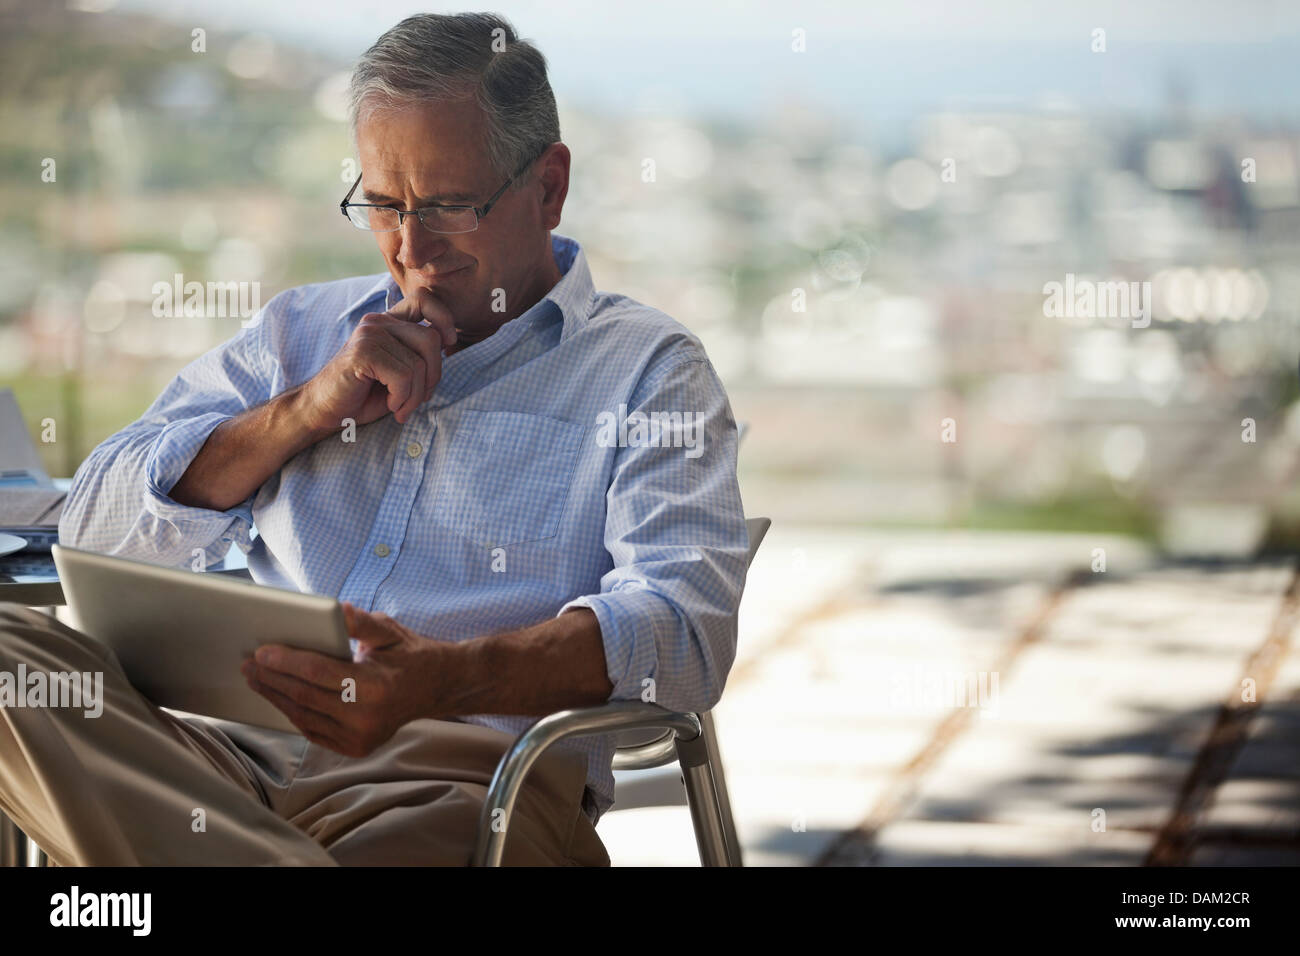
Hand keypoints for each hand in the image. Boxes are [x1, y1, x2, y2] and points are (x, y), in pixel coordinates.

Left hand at [241, 601, 442, 756]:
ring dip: (276, 696)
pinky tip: (278, 697)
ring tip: (256, 679)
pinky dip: (293, 713)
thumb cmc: (409, 654)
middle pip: (305, 696)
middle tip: (248, 663)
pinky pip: (313, 730)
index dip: (286, 662)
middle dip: (272, 678)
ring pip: (304, 716)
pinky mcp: (356, 747)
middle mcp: (367, 717)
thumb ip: (360, 622)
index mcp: (376, 686)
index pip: (319, 672)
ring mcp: (361, 737)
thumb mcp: (389, 631)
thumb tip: (335, 609)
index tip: (261, 651)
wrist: (437, 688)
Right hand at [301, 287, 457, 430]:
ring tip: (400, 406)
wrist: (325, 411)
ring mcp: (369, 334)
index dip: (444, 318)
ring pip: (418, 364)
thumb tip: (449, 344)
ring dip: (415, 395)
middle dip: (433, 376)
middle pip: (431, 339)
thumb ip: (419, 354)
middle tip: (416, 399)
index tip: (449, 343)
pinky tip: (390, 404)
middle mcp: (378, 322)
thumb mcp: (398, 372)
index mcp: (388, 322)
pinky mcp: (363, 353)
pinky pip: (403, 376)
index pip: (424, 299)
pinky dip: (402, 398)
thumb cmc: (363, 395)